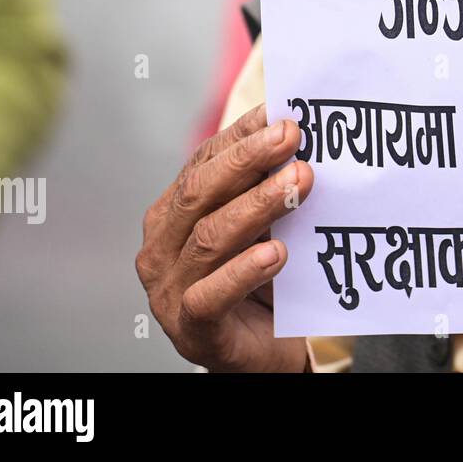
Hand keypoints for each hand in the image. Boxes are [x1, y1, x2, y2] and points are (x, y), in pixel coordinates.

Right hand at [136, 105, 314, 371]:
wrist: (266, 351)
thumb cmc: (264, 279)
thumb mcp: (265, 224)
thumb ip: (270, 185)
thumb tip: (299, 131)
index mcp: (173, 212)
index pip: (204, 162)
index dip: (240, 135)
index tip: (281, 111)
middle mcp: (161, 246)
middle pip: (201, 192)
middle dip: (249, 159)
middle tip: (293, 135)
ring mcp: (170, 289)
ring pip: (210, 238)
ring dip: (259, 205)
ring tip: (301, 183)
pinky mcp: (191, 328)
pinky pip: (212, 295)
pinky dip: (244, 271)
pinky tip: (277, 253)